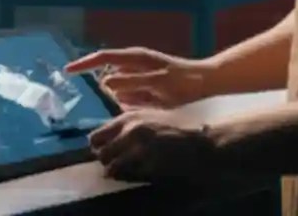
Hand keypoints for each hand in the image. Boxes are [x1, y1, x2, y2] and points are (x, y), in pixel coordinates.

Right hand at [65, 47, 212, 108]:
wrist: (205, 83)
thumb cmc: (182, 82)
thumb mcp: (157, 83)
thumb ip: (131, 82)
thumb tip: (105, 81)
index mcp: (134, 57)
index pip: (101, 57)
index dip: (83, 64)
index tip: (67, 71)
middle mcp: (132, 63)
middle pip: (110, 80)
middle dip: (120, 94)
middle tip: (146, 99)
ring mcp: (137, 74)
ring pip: (120, 93)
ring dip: (131, 101)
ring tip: (156, 101)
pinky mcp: (143, 86)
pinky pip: (130, 99)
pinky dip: (138, 105)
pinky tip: (156, 104)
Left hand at [88, 109, 215, 181]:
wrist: (202, 142)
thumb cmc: (177, 129)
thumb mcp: (149, 118)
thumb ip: (127, 127)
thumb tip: (108, 140)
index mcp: (128, 118)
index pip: (95, 136)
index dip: (99, 147)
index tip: (106, 153)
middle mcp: (130, 131)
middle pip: (101, 154)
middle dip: (107, 162)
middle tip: (117, 165)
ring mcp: (139, 148)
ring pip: (111, 168)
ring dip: (117, 172)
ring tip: (127, 172)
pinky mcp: (149, 165)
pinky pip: (129, 177)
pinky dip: (130, 178)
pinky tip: (140, 174)